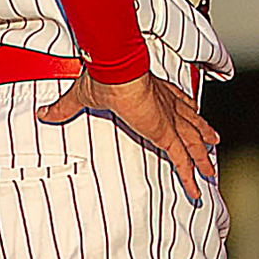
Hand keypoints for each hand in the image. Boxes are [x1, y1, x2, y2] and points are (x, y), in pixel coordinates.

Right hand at [37, 71, 218, 198]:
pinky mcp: (165, 134)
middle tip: (212, 141)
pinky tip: (196, 187)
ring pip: (193, 142)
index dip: (185, 108)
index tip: (193, 112)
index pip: (176, 100)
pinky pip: (182, 160)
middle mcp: (167, 104)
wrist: (116, 71)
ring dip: (202, 156)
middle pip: (191, 121)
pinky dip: (190, 175)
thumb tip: (46, 113)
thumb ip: (65, 107)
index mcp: (154, 91)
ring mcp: (169, 120)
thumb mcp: (82, 94)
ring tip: (210, 169)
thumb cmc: (104, 76)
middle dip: (202, 133)